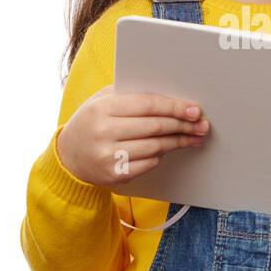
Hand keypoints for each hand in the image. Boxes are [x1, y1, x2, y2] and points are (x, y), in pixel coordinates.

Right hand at [56, 85, 209, 187]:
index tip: (194, 110)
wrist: (69, 156)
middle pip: (155, 127)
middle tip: (201, 125)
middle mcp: (103, 132)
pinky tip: (169, 149)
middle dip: (182, 125)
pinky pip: (149, 164)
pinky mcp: (114, 176)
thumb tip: (172, 98)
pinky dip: (161, 155)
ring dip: (178, 141)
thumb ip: (131, 94)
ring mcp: (108, 157)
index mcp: (102, 108)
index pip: (147, 105)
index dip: (174, 107)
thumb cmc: (92, 122)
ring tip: (193, 137)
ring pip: (155, 147)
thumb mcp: (102, 100)